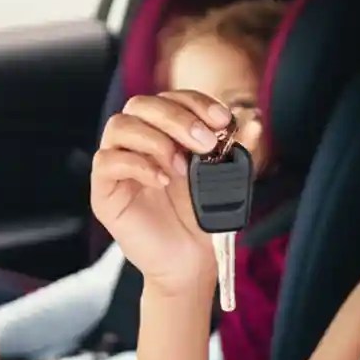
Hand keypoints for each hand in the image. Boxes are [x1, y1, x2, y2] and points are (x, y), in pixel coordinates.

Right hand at [91, 91, 234, 297]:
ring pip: (119, 125)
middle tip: (205, 142)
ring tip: (181, 166)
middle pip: (141, 104)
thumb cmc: (204, 217)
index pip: (170, 98)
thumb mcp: (225, 178)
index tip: (223, 120)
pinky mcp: (105, 190)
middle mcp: (138, 143)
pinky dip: (138, 165)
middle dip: (177, 117)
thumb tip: (254, 120)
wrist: (190, 261)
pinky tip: (163, 180)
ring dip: (155, 139)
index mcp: (164, 133)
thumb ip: (238, 149)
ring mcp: (118, 164)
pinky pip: (107, 161)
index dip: (195, 102)